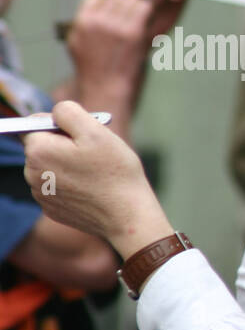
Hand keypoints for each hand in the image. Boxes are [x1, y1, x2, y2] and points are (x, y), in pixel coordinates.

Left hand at [22, 101, 171, 255]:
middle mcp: (31, 174)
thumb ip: (68, 112)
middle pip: (42, 146)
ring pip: (50, 167)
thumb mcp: (96, 131)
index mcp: (38, 151)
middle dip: (63, 145)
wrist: (128, 217)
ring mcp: (41, 195)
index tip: (84, 136)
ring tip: (95, 174)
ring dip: (67, 165)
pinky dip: (71, 185)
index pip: (36, 124)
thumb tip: (54, 112)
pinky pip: (57, 187)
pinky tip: (92, 190)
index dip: (61, 125)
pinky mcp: (52, 210)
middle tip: (93, 155)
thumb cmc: (115, 172)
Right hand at [65, 0, 151, 105]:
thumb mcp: (76, 41)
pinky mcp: (133, 32)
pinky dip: (146, 8)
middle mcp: (98, 22)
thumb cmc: (92, 66)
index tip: (115, 8)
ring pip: (130, 0)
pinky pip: (143, 8)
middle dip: (124, 1)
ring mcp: (116, 26)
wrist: (106, 85)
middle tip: (132, 8)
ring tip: (140, 9)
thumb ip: (83, 18)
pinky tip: (148, 12)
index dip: (107, 1)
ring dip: (137, 3)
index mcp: (83, 21)